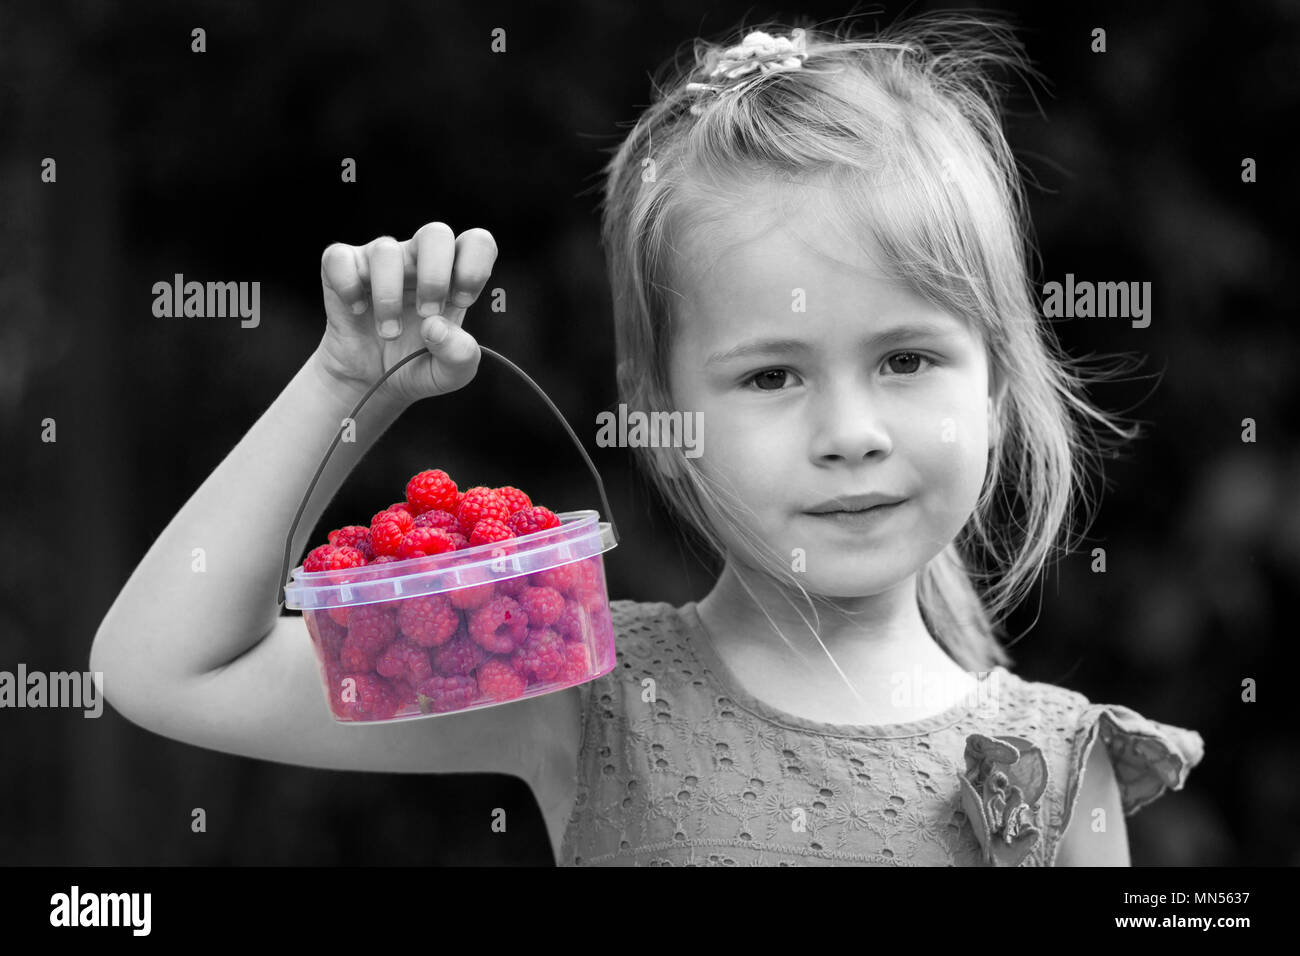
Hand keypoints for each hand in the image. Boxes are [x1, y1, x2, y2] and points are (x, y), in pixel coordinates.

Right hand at [313, 223, 495, 406]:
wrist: (370, 381)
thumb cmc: (415, 364)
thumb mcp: (450, 375)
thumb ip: (460, 355)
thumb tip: (435, 327)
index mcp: (453, 276)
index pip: (477, 242)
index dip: (473, 267)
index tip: (462, 302)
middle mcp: (418, 259)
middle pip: (436, 233)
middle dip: (434, 277)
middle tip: (428, 314)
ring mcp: (380, 260)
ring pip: (385, 250)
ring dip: (388, 297)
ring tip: (389, 333)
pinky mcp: (343, 268)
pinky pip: (340, 258)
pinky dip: (348, 287)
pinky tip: (357, 310)